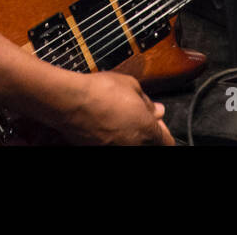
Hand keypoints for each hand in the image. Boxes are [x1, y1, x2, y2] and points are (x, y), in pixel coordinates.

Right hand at [59, 71, 174, 145]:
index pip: (167, 141)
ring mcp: (115, 150)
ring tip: (119, 119)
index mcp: (147, 131)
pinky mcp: (97, 150)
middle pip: (149, 145)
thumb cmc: (99, 91)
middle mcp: (133, 146)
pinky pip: (114, 145)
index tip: (156, 121)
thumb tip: (155, 109)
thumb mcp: (131, 86)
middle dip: (146, 133)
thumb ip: (147, 102)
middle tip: (137, 118)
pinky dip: (113, 138)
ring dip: (129, 136)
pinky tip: (106, 124)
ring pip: (130, 145)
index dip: (162, 130)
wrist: (70, 102)